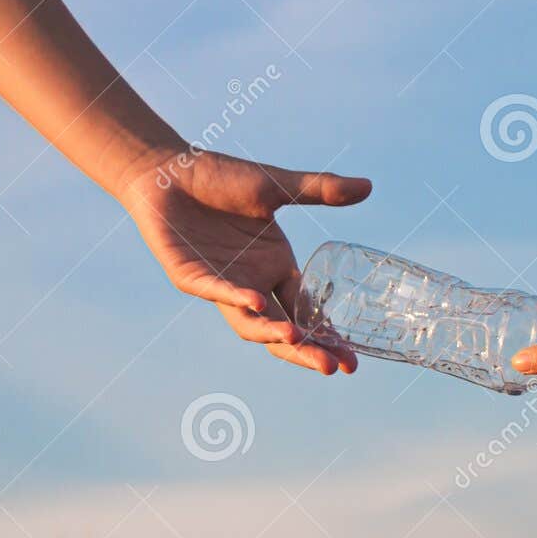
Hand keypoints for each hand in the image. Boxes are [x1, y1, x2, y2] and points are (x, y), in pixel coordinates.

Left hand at [121, 149, 371, 374]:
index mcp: (276, 267)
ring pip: (250, 324)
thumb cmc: (219, 178)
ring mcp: (221, 284)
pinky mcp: (190, 276)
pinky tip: (257, 303)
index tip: (352, 361)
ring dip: (273, 334)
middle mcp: (252, 282)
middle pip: (284, 329)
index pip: (308, 312)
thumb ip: (321, 190)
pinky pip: (216, 292)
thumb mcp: (277, 185)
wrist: (167, 168)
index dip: (328, 336)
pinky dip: (237, 298)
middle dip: (308, 351)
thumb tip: (369, 187)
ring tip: (298, 340)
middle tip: (333, 368)